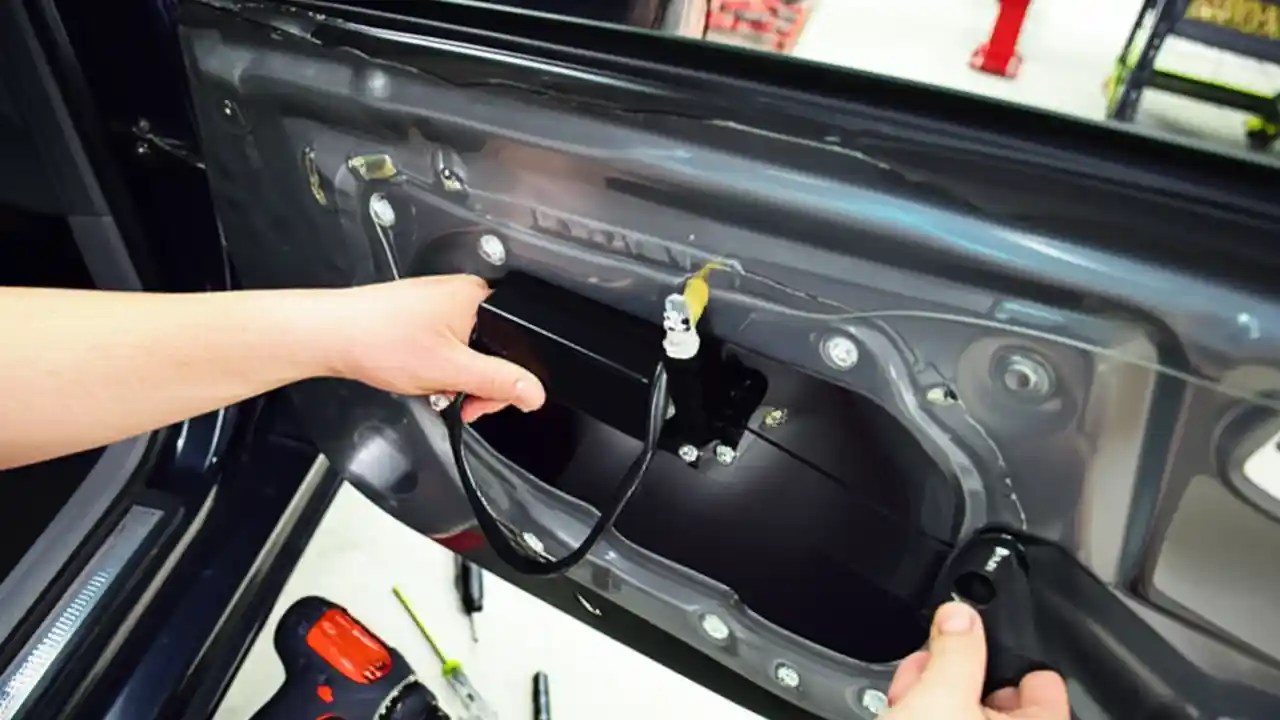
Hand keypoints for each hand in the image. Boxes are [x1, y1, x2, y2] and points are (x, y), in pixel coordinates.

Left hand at [329, 275, 545, 421]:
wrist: (330, 335)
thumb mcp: (452, 371)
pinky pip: (446, 346)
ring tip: (433, 389)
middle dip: (479, 383)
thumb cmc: (381, 340)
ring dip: (456, 378)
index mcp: (478, 297)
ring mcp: (439, 303)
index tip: (489, 400)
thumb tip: (535, 392)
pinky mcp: (421, 314)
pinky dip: (438, 367)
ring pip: (469, 350)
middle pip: (494, 347)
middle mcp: (462, 294)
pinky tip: (422, 378)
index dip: (509, 377)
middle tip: (461, 404)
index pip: (519, 340)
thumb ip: (499, 383)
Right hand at [882, 602, 1069, 719]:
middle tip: (935, 656)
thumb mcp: (940, 695)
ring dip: (935, 689)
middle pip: (998, 693)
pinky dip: (923, 712)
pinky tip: (901, 706)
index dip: (1013, 656)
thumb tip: (960, 613)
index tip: (986, 636)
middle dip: (961, 670)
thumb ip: (956, 648)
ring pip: (965, 710)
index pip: (1044, 682)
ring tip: (910, 686)